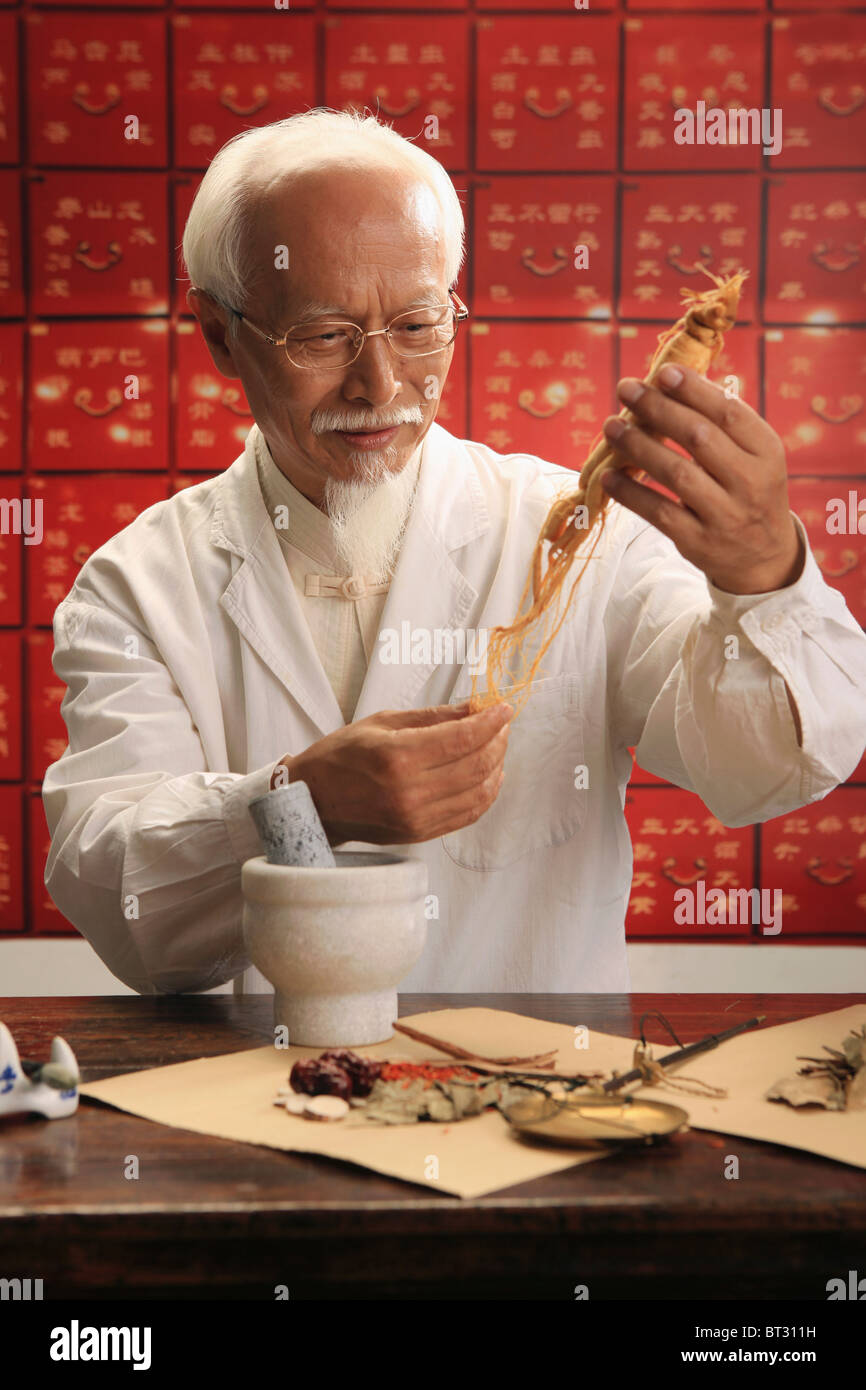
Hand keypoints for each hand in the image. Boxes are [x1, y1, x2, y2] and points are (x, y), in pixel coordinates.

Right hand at [272, 701, 513, 845]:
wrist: (313, 802)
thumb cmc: (341, 756)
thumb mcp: (382, 723)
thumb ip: (433, 717)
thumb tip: (475, 708)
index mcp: (397, 758)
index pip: (463, 738)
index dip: (491, 722)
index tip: (504, 708)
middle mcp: (409, 792)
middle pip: (477, 765)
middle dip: (498, 741)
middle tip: (502, 724)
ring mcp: (416, 818)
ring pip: (479, 792)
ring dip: (497, 766)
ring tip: (497, 746)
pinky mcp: (420, 834)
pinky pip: (468, 814)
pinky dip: (486, 793)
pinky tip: (489, 775)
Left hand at [600, 364, 804, 594]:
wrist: (764, 557)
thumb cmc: (748, 491)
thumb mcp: (754, 457)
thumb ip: (723, 425)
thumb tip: (671, 381)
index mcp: (766, 452)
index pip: (729, 413)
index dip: (694, 390)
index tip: (662, 371)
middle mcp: (750, 482)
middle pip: (699, 438)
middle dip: (658, 409)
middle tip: (625, 388)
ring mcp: (725, 515)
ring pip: (676, 473)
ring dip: (638, 446)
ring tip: (611, 426)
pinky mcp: (699, 542)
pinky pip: (658, 513)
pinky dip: (631, 493)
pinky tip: (608, 476)